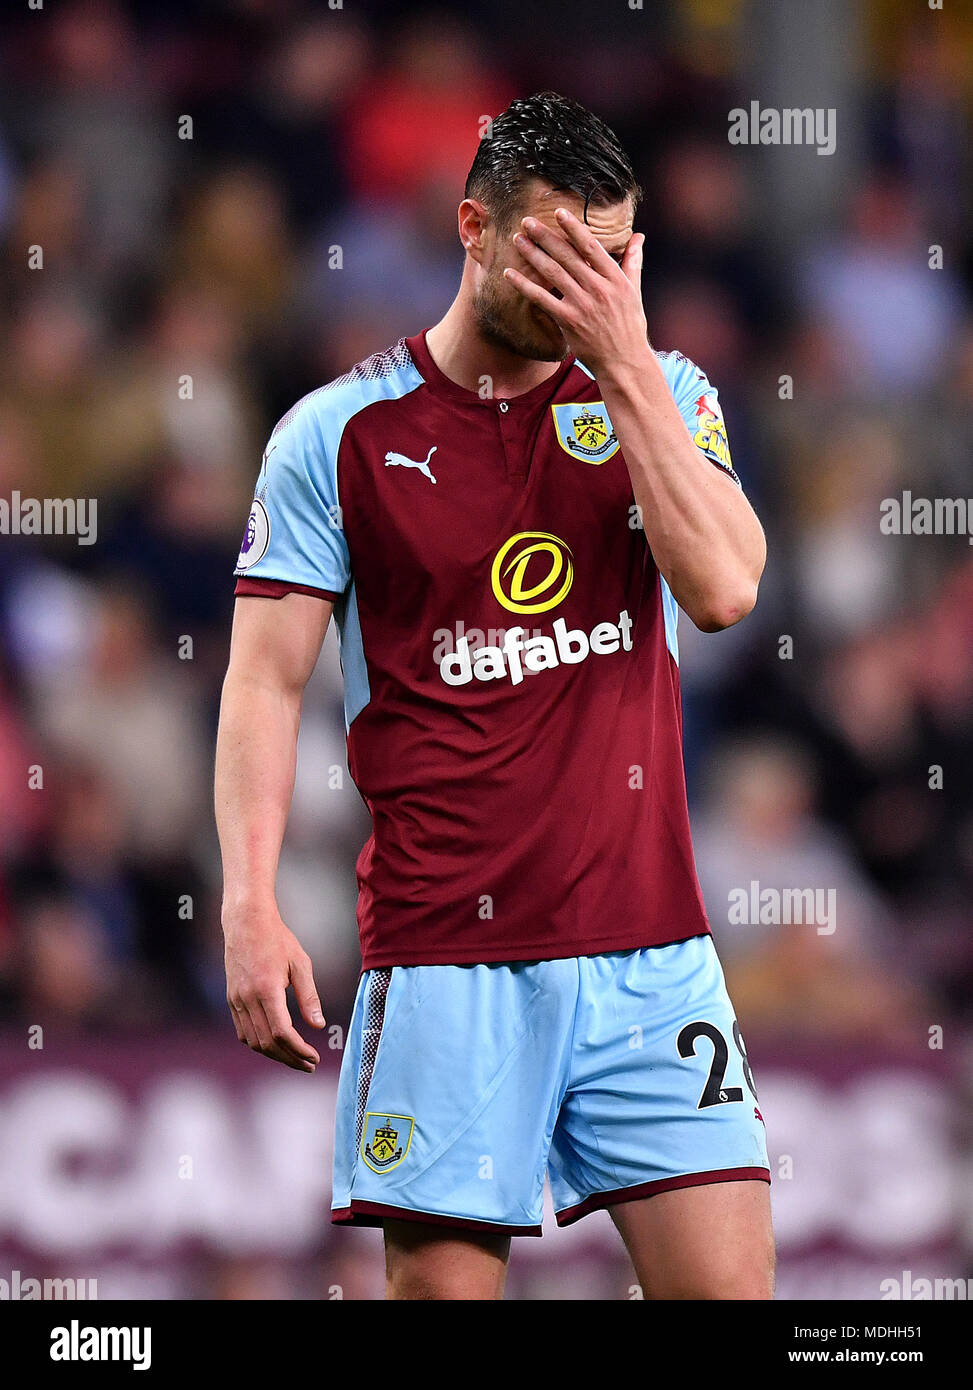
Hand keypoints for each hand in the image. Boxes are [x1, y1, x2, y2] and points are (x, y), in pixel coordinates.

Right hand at [224, 907, 324, 1071]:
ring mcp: (237, 1000)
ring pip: (253, 1041)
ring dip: (274, 1055)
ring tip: (295, 1058)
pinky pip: (243, 1031)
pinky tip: (275, 1045)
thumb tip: (318, 1026)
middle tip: (309, 1065)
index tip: (314, 1058)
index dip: (298, 1050)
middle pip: (267, 1043)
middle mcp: (248, 999)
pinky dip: (259, 1043)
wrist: (246, 923)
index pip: (282, 1033)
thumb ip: (309, 997)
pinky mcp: (232, 999)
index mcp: (267, 990)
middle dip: (290, 1059)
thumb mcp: (300, 964)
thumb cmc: (278, 940)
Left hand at [503, 208, 647, 376]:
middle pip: (567, 256)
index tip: (559, 212)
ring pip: (552, 273)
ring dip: (532, 254)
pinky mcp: (568, 321)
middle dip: (545, 236)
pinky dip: (524, 285)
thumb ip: (632, 261)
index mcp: (615, 279)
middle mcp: (598, 288)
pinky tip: (509, 274)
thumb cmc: (629, 327)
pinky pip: (541, 299)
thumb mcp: (634, 292)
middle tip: (527, 221)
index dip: (574, 228)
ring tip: (517, 240)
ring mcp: (582, 305)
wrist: (624, 362)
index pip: (591, 247)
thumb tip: (638, 236)